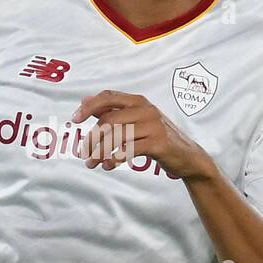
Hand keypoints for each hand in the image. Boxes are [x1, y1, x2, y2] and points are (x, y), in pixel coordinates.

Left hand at [72, 90, 211, 178]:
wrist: (187, 156)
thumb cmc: (157, 137)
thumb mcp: (136, 121)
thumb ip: (112, 111)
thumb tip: (85, 101)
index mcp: (138, 101)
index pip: (108, 96)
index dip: (89, 106)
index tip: (75, 119)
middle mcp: (146, 109)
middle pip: (109, 119)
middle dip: (93, 138)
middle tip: (84, 153)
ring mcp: (153, 125)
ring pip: (117, 136)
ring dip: (100, 152)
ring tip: (92, 163)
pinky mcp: (159, 143)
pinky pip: (129, 149)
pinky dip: (115, 159)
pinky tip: (109, 166)